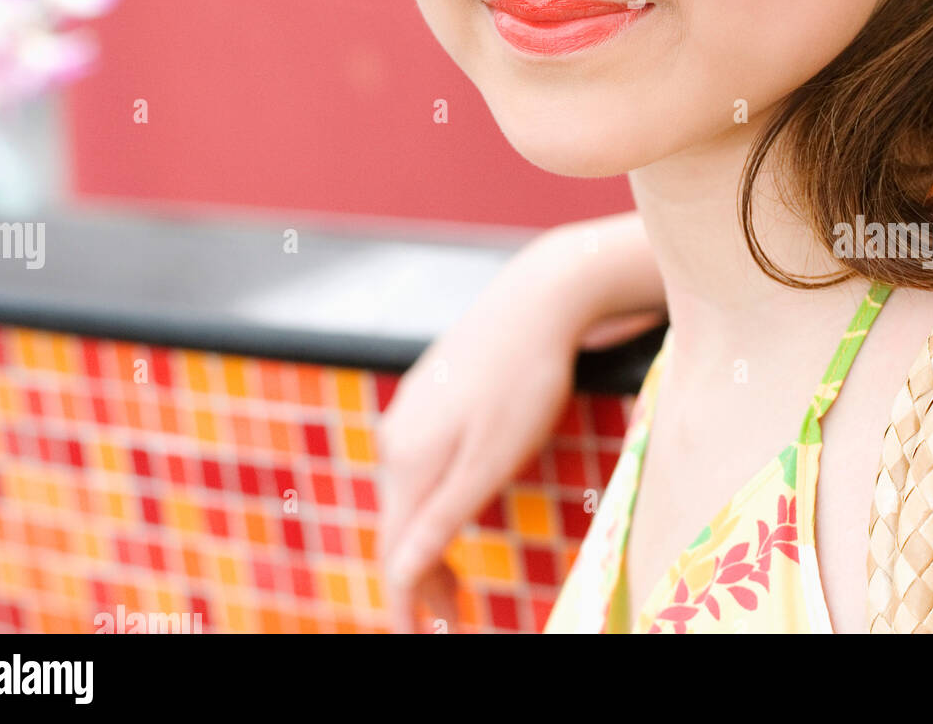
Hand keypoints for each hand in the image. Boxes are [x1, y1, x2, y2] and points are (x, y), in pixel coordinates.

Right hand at [377, 215, 664, 632]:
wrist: (540, 296)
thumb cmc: (526, 380)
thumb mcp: (491, 461)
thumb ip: (442, 518)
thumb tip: (397, 576)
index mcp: (407, 458)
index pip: (393, 551)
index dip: (406, 602)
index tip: (424, 636)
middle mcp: (397, 435)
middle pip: (399, 526)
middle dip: (424, 578)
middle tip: (459, 616)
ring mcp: (412, 410)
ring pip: (411, 494)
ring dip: (433, 540)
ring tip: (462, 578)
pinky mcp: (432, 393)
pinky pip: (423, 463)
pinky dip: (438, 501)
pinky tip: (463, 508)